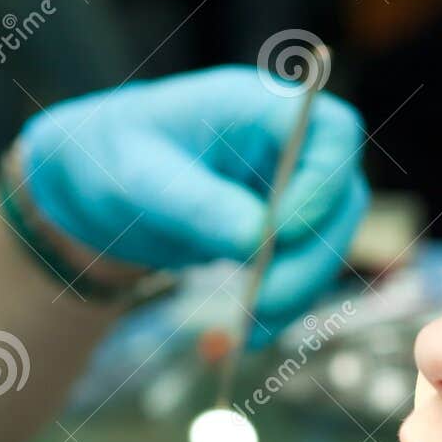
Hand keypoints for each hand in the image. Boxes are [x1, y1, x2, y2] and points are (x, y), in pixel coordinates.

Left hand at [16, 66, 368, 345]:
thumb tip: (259, 241)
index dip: (324, 184)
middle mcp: (288, 144)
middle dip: (311, 258)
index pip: (332, 131)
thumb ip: (198, 204)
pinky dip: (282, 306)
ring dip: (298, 292)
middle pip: (342, 198)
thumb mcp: (140, 179)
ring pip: (329, 243)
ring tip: (245, 331)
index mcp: (256, 106)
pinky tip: (242, 334)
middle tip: (264, 302)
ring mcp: (293, 188)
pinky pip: (304, 271)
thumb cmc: (113, 159)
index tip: (281, 233)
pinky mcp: (285, 230)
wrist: (99, 185)